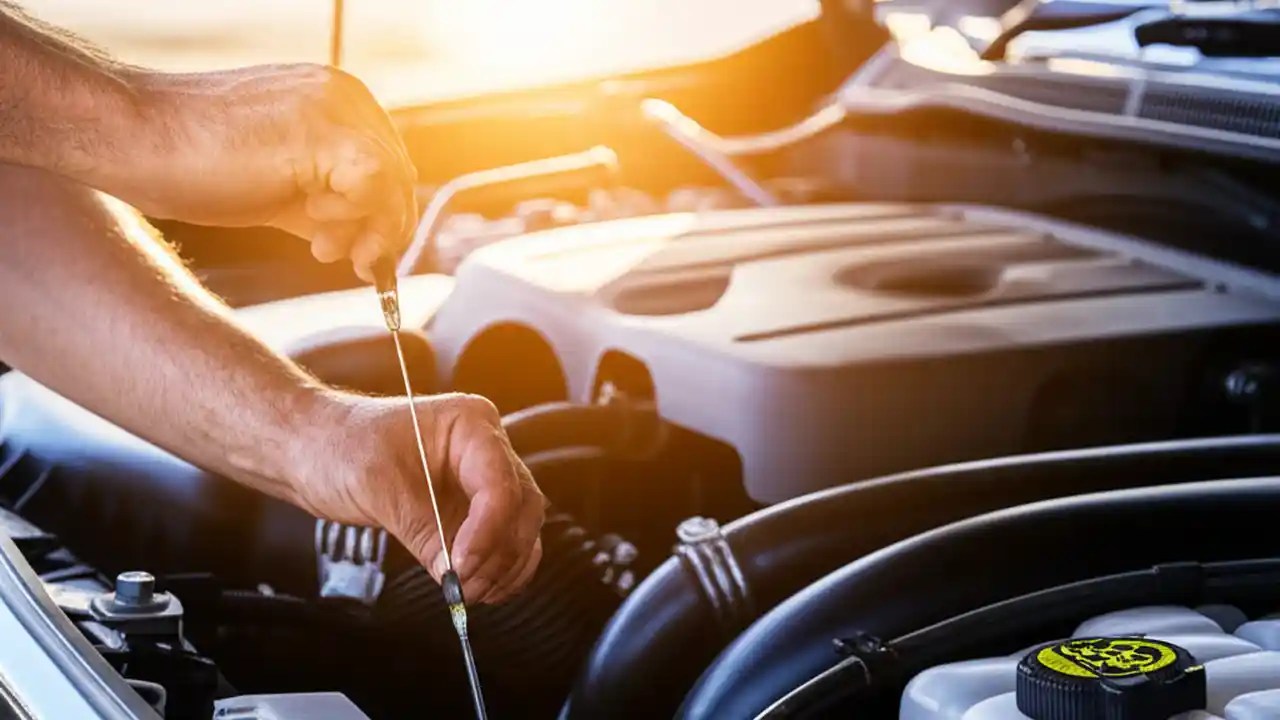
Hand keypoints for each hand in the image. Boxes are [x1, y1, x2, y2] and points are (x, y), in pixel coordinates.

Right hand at [121, 64, 417, 281]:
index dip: (382, 218)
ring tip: (323, 250)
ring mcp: (335, 107)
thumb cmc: (190, 164)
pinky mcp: (323, 131)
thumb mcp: (277, 190)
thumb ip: (325, 207)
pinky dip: (357, 217)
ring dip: (370, 231)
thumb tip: (368, 245)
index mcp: (334, 101)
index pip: (388, 167)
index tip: (360, 256)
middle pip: (398, 176)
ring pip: (394, 181)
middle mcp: (343, 95)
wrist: (132, 140)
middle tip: (354, 264)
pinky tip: (316, 232)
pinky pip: (376, 182)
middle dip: (382, 231)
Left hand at [291, 392, 545, 602]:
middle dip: (499, 553)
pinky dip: (497, 568)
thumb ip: (423, 530)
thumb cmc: (341, 447)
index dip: (487, 531)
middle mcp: (486, 450)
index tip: (461, 567)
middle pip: (522, 508)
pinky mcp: (470, 509)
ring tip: (467, 592)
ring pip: (521, 528)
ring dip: (503, 567)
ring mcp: (481, 480)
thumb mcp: (379, 487)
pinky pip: (502, 541)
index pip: (500, 485)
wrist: (313, 447)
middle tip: (463, 586)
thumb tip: (454, 575)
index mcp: (471, 425)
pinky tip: (476, 587)